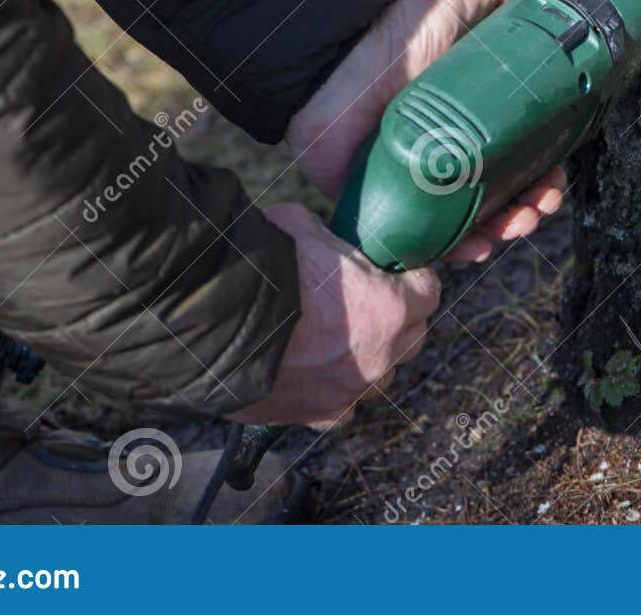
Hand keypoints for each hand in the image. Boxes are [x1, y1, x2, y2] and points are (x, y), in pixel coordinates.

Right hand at [229, 203, 439, 427]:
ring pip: (382, 376)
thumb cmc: (261, 271)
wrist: (212, 322)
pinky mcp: (318, 414)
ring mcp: (351, 388)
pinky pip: (342, 408)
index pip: (429, 292)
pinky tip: (316, 375)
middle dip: (398, 319)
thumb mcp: (298, 227)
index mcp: (389, 306)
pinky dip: (335, 394)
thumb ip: (323, 233)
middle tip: (369, 303)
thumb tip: (313, 230)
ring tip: (341, 340)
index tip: (397, 273)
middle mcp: (380, 353)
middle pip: (413, 337)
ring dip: (371, 358)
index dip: (413, 279)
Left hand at [286, 0, 566, 263]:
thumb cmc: (390, 34)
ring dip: (510, 230)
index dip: (551, 169)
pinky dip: (462, 249)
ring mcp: (426, 184)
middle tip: (543, 203)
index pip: (528, 153)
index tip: (560, 174)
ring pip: (480, 222)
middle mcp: (458, 154)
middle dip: (537, 206)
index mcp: (479, 117)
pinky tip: (478, 246)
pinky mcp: (393, 205)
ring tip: (518, 224)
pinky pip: (433, 241)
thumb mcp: (451, 0)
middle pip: (512, 194)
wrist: (327, 65)